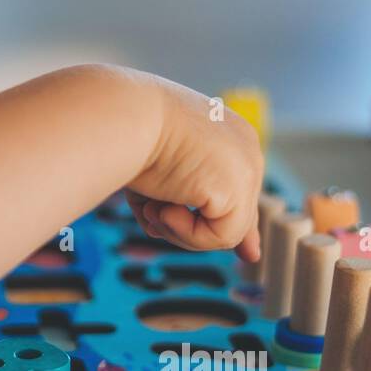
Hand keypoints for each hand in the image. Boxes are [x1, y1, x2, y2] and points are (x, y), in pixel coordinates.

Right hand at [125, 78, 263, 261]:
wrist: (124, 118)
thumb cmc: (130, 140)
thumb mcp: (160, 176)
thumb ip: (189, 210)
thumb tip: (235, 253)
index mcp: (226, 135)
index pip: (238, 188)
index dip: (226, 218)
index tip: (246, 253)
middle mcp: (244, 148)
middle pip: (234, 214)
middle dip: (191, 228)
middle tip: (152, 211)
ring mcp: (246, 167)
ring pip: (223, 233)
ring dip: (178, 229)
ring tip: (151, 205)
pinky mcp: (238, 187)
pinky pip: (220, 238)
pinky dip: (184, 233)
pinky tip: (161, 207)